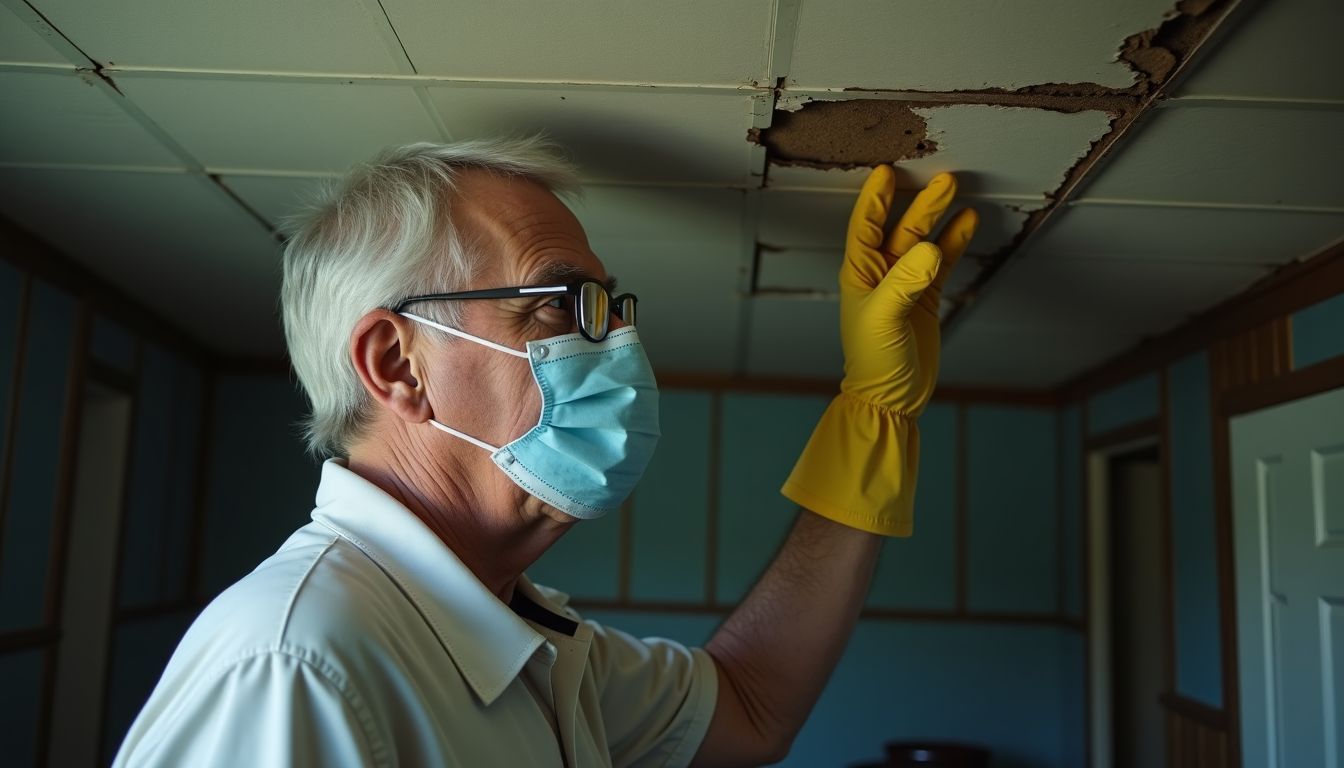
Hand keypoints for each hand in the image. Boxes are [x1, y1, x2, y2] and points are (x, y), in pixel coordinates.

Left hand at [841, 167, 976, 415]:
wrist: (891, 396)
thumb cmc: (875, 360)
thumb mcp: (885, 318)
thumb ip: (906, 282)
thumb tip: (929, 249)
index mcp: (860, 274)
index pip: (866, 226)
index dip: (875, 199)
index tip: (887, 171)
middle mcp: (880, 273)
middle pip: (900, 227)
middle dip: (919, 202)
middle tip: (942, 177)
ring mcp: (905, 283)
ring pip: (923, 240)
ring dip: (938, 216)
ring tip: (956, 189)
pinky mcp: (926, 297)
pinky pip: (941, 261)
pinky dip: (954, 241)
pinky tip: (968, 221)